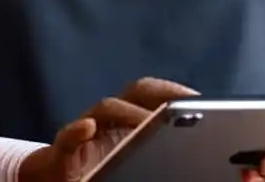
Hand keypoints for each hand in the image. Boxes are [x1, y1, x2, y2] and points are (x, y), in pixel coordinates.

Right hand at [19, 77, 197, 181]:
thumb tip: (194, 148)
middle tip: (185, 105)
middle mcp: (109, 119)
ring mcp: (86, 132)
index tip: (201, 99)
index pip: (154, 94)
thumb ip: (159, 148)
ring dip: (129, 113)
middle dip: (161, 93)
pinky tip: (87, 129)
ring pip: (107, 109)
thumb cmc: (101, 172)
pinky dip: (76, 132)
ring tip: (150, 123)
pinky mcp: (63, 153)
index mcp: (129, 119)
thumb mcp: (136, 159)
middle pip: (136, 92)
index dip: (175, 91)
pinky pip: (67, 138)